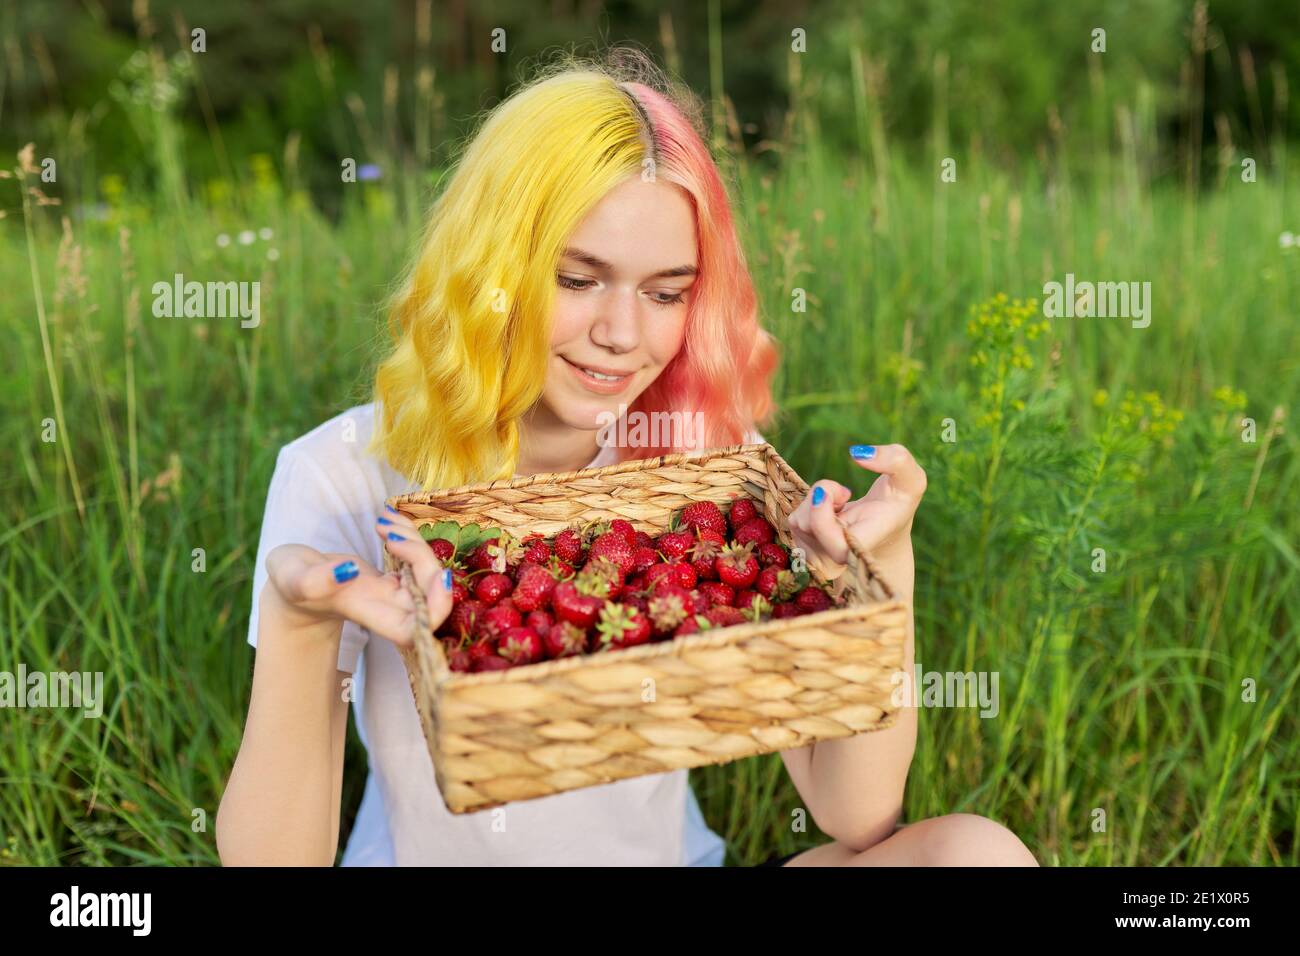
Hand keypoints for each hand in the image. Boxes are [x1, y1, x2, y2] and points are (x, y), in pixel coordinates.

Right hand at [263, 507, 452, 647]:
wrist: (292, 577)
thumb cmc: (290, 583)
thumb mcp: (294, 579)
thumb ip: (316, 580)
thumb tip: (349, 573)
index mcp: (369, 613)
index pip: (415, 629)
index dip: (436, 608)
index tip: (436, 575)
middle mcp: (388, 606)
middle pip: (431, 596)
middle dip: (426, 561)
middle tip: (393, 537)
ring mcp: (393, 590)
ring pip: (427, 571)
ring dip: (414, 540)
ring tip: (383, 522)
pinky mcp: (392, 573)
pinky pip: (415, 555)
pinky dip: (407, 532)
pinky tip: (387, 518)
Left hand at [787, 444, 926, 583]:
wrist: (885, 528)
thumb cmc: (898, 501)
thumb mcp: (911, 478)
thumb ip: (896, 460)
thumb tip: (858, 453)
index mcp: (867, 544)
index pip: (838, 547)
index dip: (822, 520)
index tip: (823, 493)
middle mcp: (841, 558)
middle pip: (807, 526)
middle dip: (817, 497)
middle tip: (843, 492)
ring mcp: (822, 558)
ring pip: (798, 521)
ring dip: (815, 500)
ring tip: (841, 504)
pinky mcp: (807, 550)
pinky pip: (794, 521)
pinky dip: (809, 508)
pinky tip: (831, 512)